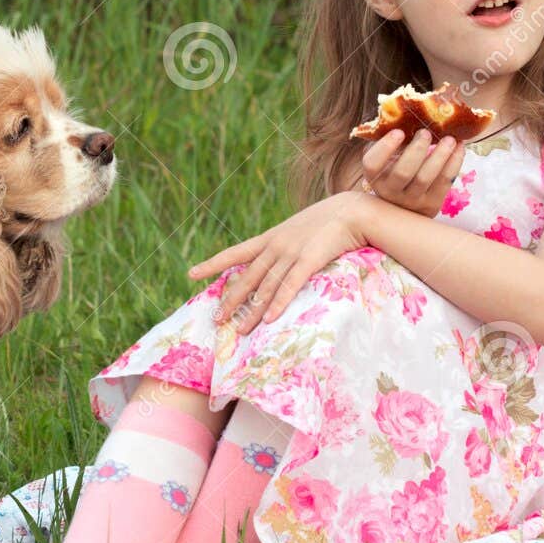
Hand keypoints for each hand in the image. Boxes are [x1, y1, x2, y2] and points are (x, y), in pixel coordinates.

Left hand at [186, 192, 368, 334]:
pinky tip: (269, 320)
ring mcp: (290, 253)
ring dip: (252, 311)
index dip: (212, 264)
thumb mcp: (297, 232)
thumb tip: (273, 265)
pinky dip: (279, 304)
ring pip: (266, 287)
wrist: (351, 211)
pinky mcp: (309, 261)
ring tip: (241, 331)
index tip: (192, 274)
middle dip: (231, 301)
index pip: (234, 253)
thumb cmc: (326, 223)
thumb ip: (282, 247)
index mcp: (269, 238)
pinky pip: (290, 286)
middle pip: (247, 278)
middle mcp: (274, 246)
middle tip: (218, 320)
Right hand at [359, 127, 464, 217]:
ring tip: (450, 139)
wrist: (405, 203)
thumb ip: (390, 140)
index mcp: (374, 175)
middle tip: (426, 132)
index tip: (399, 132)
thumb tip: (404, 114)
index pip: (372, 164)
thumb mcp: (387, 157)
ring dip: (440, 155)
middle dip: (417, 150)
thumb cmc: (396, 170)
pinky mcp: (431, 205)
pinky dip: (454, 163)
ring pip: (425, 178)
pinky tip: (459, 148)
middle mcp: (389, 191)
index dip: (385, 147)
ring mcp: (411, 201)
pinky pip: (444, 182)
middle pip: (402, 172)